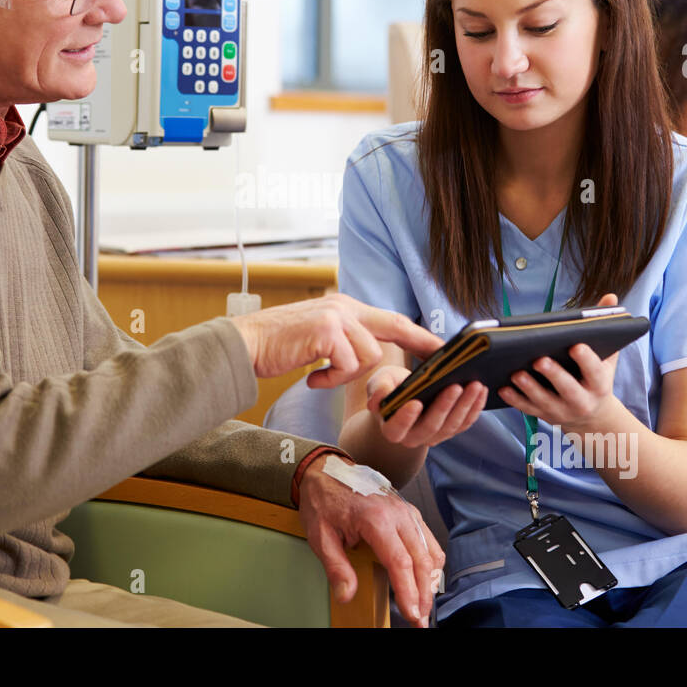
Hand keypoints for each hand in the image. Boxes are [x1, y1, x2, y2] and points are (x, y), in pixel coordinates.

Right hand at [229, 293, 443, 388]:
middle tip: (440, 357)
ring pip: (369, 355)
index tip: (441, 345)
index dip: (417, 332)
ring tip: (321, 376)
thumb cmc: (278, 346)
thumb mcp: (318, 336)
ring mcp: (335, 317)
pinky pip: (346, 365)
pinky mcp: (325, 332)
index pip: (389, 318)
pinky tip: (311, 379)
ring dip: (347, 375)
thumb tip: (370, 353)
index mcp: (344, 306)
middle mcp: (343, 306)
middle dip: (420, 342)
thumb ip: (344, 339)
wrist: (245, 345)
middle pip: (394, 324)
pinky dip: (330, 380)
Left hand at [296, 454, 443, 626]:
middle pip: (422, 560)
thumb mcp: (320, 535)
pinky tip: (425, 579)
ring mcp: (406, 510)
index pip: (400, 562)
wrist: (326, 470)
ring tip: (423, 603)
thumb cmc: (323, 500)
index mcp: (375, 518)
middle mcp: (397, 513)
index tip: (412, 613)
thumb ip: (336, 567)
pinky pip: (428, 539)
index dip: (409, 592)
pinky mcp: (408, 511)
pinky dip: (431, 562)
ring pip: (431, 550)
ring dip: (431, 580)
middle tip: (420, 619)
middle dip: (424, 593)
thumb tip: (346, 595)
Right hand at [365, 365, 488, 447]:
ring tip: (475, 384)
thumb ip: (377, 389)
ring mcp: (435, 436)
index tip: (416, 402)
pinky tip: (481, 390)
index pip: (397, 429)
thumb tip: (378, 399)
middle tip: (456, 385)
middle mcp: (414, 438)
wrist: (405, 393)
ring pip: (452, 426)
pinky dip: (475, 407)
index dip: (405, 418)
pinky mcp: (451, 430)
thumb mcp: (380, 382)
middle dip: (445, 406)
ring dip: (465, 406)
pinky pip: (465, 423)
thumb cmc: (390, 386)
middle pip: (431, 427)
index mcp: (392, 428)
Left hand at [497, 292, 621, 430]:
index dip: (586, 359)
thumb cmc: (595, 376)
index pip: (595, 371)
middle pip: (568, 389)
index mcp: (599, 384)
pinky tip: (502, 387)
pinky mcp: (543, 415)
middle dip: (554, 375)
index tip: (575, 345)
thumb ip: (606, 326)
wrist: (592, 416)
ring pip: (544, 401)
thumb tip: (609, 296)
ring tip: (516, 373)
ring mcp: (562, 411)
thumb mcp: (607, 354)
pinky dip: (514, 399)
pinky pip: (527, 409)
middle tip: (539, 359)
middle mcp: (582, 401)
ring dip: (529, 388)